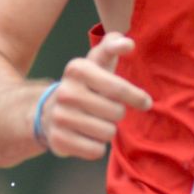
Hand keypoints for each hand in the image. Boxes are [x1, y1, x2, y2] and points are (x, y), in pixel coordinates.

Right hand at [40, 32, 152, 159]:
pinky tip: (85, 135)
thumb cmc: (85, 85)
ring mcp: (59, 117)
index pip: (118, 87)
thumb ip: (111, 46)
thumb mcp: (96, 62)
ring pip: (108, 133)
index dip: (135, 96)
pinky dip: (95, 146)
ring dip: (106, 130)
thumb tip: (128, 43)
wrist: (48, 112)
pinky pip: (95, 150)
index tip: (145, 102)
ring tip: (94, 122)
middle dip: (116, 113)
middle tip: (104, 110)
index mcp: (77, 69)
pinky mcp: (58, 140)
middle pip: (116, 113)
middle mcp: (65, 92)